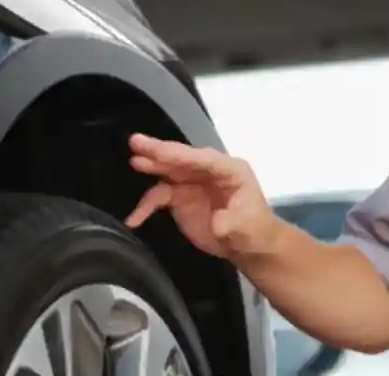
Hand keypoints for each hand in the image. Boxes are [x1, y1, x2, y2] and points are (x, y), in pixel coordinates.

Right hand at [124, 133, 277, 258]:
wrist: (248, 246)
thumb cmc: (254, 230)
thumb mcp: (246, 227)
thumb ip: (231, 222)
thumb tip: (217, 222)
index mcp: (229, 170)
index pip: (203, 159)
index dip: (180, 154)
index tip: (159, 150)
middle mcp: (209, 171)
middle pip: (182, 159)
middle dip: (161, 151)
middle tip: (136, 141)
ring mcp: (193, 184)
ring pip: (169, 172)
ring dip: (152, 167)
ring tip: (134, 161)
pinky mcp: (181, 199)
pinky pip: (160, 197)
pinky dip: (146, 206)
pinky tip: (134, 218)